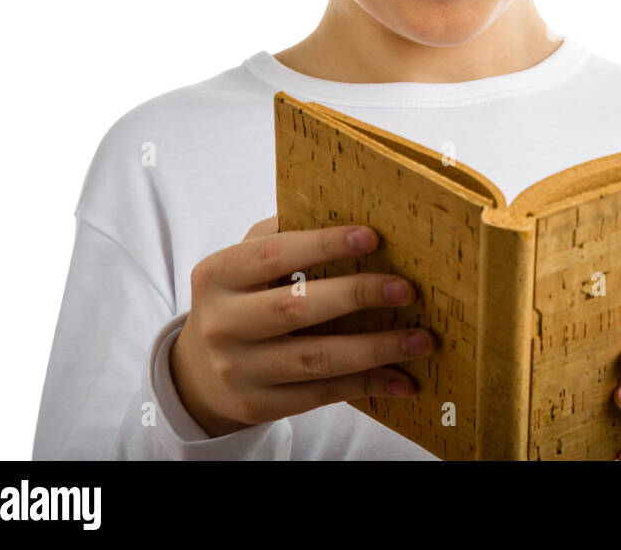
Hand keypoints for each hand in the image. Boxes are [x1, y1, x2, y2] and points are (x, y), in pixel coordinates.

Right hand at [169, 215, 433, 437]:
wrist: (199, 371)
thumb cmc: (243, 299)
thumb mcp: (247, 263)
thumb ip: (287, 237)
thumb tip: (358, 214)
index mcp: (218, 275)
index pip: (273, 254)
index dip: (323, 244)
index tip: (373, 237)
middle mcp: (221, 324)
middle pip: (296, 309)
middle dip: (357, 296)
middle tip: (407, 290)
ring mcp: (237, 370)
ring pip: (316, 359)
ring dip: (376, 349)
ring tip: (422, 340)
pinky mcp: (258, 405)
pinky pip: (322, 394)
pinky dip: (368, 385)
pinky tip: (404, 379)